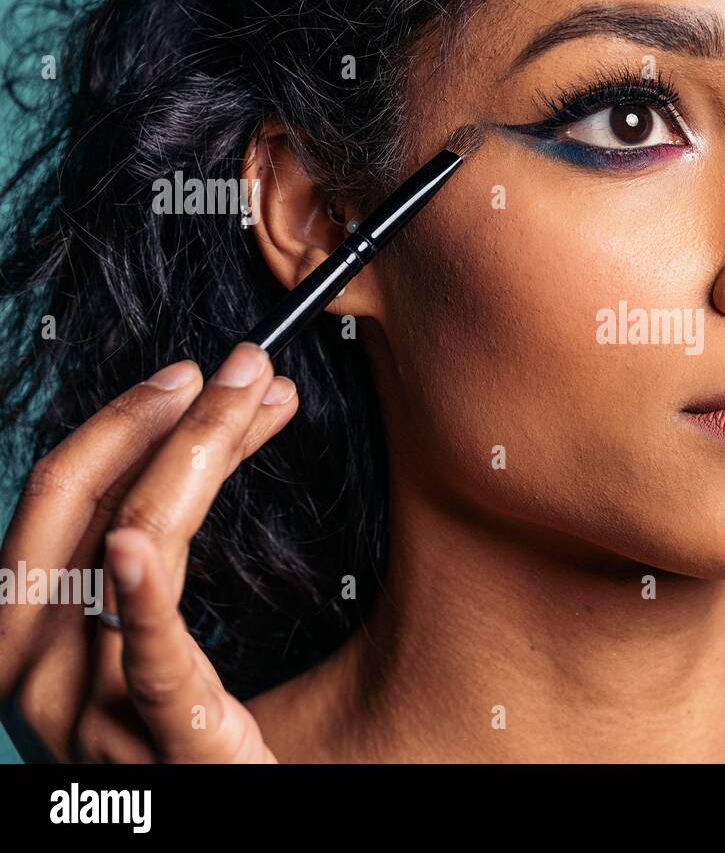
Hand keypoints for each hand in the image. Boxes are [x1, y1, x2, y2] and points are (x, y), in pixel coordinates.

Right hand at [0, 342, 296, 761]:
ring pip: (129, 551)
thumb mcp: (149, 638)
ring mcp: (85, 714)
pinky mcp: (164, 750)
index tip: (189, 375)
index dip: (120, 423)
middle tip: (239, 364)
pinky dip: (140, 599)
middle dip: (160, 419)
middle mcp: (30, 669)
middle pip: (82, 507)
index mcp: (24, 636)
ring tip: (255, 397)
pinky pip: (147, 665)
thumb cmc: (177, 741)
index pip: (60, 498)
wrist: (208, 832)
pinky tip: (134, 545)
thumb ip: (151, 562)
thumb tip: (204, 443)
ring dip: (196, 456)